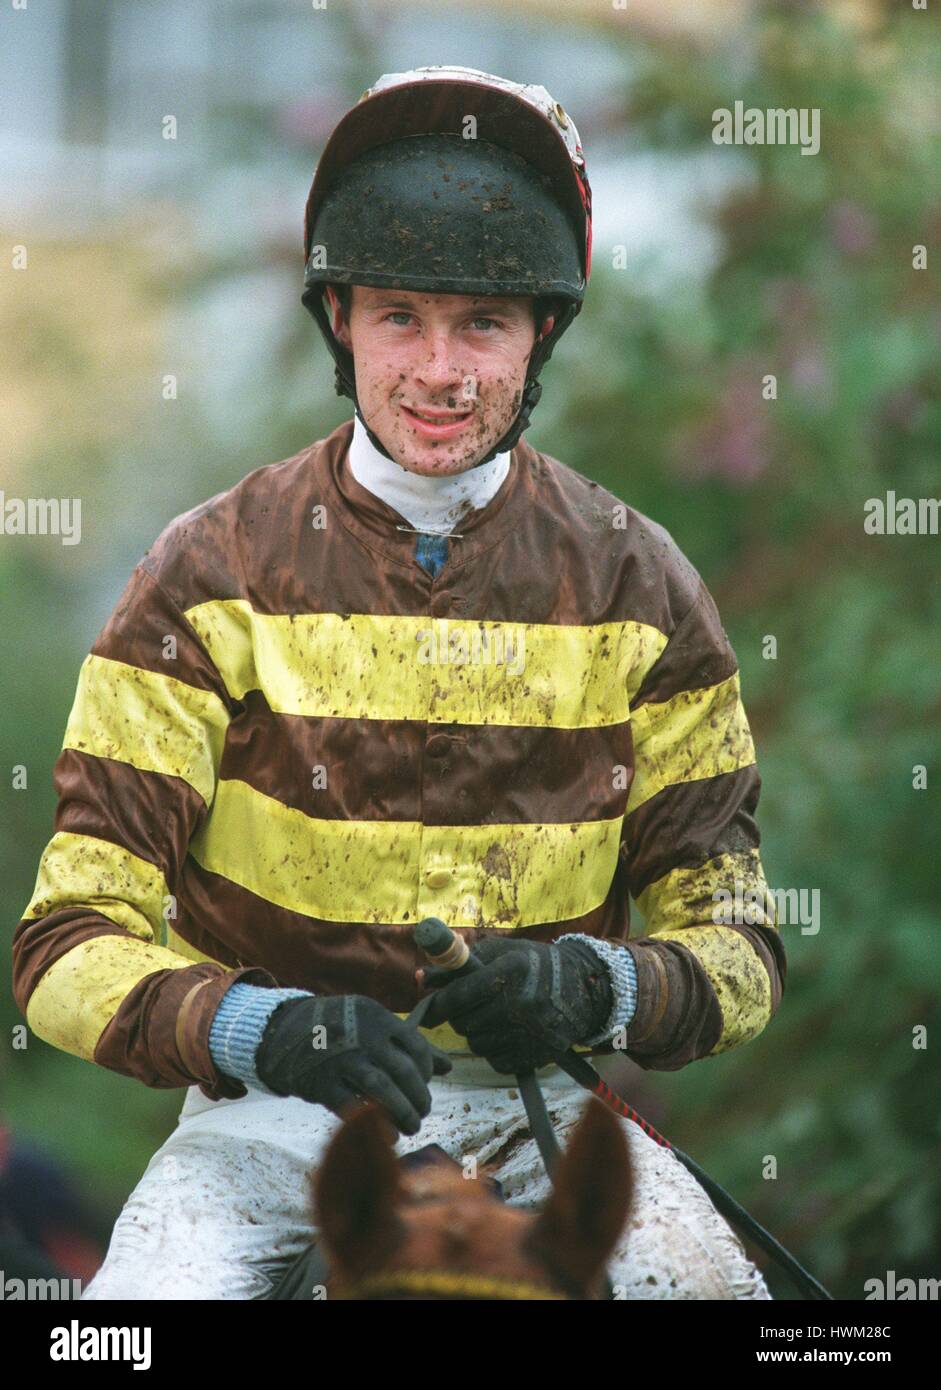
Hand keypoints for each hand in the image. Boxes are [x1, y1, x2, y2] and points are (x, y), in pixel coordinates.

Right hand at [255, 994, 451, 1135]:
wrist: (284, 1030)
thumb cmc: (340, 1029)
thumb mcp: (373, 1024)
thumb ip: (409, 1044)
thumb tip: (447, 1066)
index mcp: (378, 1018)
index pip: (416, 1046)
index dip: (427, 1071)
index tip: (424, 1085)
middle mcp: (361, 1036)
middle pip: (403, 1071)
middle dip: (419, 1098)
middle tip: (422, 1113)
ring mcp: (341, 1059)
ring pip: (382, 1090)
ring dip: (403, 1113)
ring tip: (411, 1127)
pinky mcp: (321, 1083)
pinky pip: (353, 1107)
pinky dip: (375, 1124)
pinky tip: (388, 1136)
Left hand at [417, 935, 612, 1074]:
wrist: (581, 987)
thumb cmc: (532, 964)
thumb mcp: (499, 953)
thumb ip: (458, 966)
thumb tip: (421, 979)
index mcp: (510, 971)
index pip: (459, 995)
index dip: (438, 1006)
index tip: (427, 1013)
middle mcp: (521, 1002)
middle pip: (464, 1023)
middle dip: (460, 1016)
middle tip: (470, 1008)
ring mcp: (530, 1031)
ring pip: (477, 1044)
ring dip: (476, 1033)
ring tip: (491, 1018)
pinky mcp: (537, 1054)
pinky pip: (495, 1061)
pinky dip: (494, 1050)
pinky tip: (506, 1033)